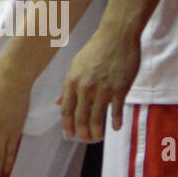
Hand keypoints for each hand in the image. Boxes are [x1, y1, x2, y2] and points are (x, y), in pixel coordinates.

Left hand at [57, 23, 140, 141]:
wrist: (117, 36)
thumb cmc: (95, 50)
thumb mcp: (76, 66)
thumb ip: (67, 87)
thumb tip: (58, 102)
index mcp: (72, 81)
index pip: (66, 110)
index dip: (68, 125)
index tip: (71, 135)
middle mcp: (85, 88)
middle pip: (81, 118)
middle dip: (83, 133)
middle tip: (87, 140)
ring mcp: (103, 90)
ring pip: (97, 119)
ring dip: (98, 132)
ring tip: (99, 137)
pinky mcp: (119, 89)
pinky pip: (116, 112)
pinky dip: (115, 122)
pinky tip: (116, 127)